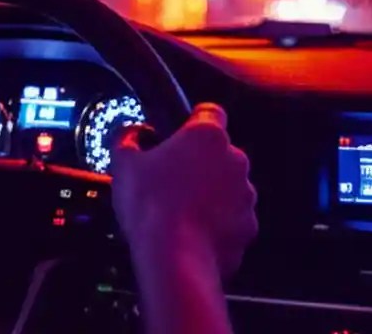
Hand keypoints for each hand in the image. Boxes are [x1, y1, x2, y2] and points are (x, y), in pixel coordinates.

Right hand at [112, 103, 257, 279]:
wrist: (174, 258)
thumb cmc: (151, 206)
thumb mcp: (123, 164)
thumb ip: (127, 138)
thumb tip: (131, 134)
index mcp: (207, 136)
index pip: (209, 112)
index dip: (192, 122)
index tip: (178, 135)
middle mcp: (235, 160)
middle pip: (219, 153)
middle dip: (199, 163)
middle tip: (171, 179)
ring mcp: (245, 194)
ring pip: (228, 186)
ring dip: (210, 193)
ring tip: (180, 210)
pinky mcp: (248, 226)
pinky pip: (233, 218)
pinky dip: (218, 223)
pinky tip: (193, 232)